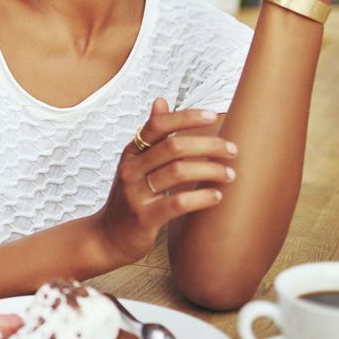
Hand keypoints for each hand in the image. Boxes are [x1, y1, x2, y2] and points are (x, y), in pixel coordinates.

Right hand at [91, 99, 237, 264]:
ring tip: (230, 175)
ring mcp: (135, 193)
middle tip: (232, 150)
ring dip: (210, 171)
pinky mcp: (143, 218)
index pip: (157, 126)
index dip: (185, 118)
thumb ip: (151, 136)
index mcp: (131, 153)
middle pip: (173, 147)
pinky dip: (200, 198)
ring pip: (177, 172)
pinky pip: (176, 203)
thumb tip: (160, 100)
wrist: (106, 237)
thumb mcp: (135, 164)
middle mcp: (131, 169)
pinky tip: (217, 197)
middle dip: (208, 145)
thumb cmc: (129, 198)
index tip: (213, 115)